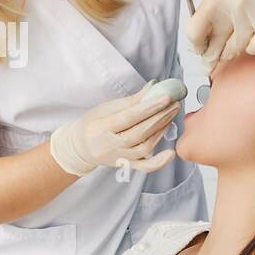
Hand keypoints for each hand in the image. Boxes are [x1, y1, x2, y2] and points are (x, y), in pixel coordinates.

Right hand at [49, 81, 181, 175]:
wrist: (81, 147)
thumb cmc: (93, 124)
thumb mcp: (106, 108)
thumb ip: (131, 100)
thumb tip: (153, 87)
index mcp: (101, 127)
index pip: (128, 117)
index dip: (148, 107)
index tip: (166, 97)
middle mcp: (110, 145)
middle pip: (139, 132)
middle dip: (160, 117)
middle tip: (174, 104)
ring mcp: (119, 158)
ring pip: (144, 147)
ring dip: (160, 131)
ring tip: (171, 116)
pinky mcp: (126, 165)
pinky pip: (144, 167)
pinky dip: (159, 162)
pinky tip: (171, 154)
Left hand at [186, 0, 254, 73]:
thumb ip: (211, 13)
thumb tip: (204, 44)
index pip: (194, 33)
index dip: (196, 45)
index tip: (200, 49)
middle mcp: (233, 6)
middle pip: (216, 47)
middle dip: (213, 57)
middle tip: (212, 61)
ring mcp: (253, 14)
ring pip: (237, 49)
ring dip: (235, 49)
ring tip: (236, 40)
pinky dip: (254, 46)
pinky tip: (254, 36)